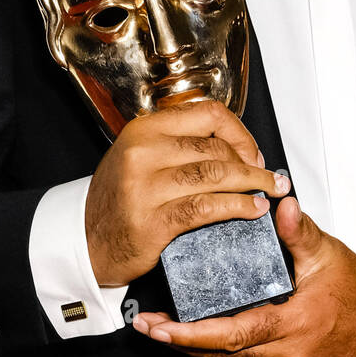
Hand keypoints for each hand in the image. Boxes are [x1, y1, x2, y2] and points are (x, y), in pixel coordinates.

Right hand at [85, 98, 290, 285]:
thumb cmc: (119, 200)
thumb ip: (179, 144)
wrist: (87, 242)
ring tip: (269, 191)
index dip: (240, 132)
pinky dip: (238, 207)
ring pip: (216, 175)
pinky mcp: (154, 220)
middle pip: (216, 147)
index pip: (208, 114)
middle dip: (252, 163)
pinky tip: (252, 210)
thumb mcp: (140, 157)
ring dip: (252, 184)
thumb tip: (233, 144)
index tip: (253, 151)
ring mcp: (146, 187)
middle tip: (268, 176)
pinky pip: (207, 207)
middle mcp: (143, 152)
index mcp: (144, 130)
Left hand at [132, 194, 355, 356]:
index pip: (232, 335)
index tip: (160, 326)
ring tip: (162, 331)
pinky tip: (198, 342)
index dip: (191, 334)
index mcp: (294, 326)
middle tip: (147, 325)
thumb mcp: (329, 255)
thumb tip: (281, 203)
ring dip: (196, 351)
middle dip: (180, 342)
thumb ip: (300, 231)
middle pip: (221, 356)